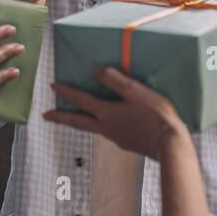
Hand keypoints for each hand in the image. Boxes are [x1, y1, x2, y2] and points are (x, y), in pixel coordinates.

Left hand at [45, 66, 189, 160]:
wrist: (170, 146)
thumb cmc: (156, 116)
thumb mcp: (136, 92)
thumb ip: (116, 81)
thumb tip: (96, 69)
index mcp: (107, 113)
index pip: (81, 101)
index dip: (66, 92)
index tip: (52, 86)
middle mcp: (107, 128)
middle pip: (78, 122)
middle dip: (61, 117)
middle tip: (46, 116)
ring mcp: (116, 138)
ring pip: (91, 128)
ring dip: (78, 121)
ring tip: (73, 117)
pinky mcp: (127, 143)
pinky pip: (106, 132)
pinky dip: (98, 126)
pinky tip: (106, 124)